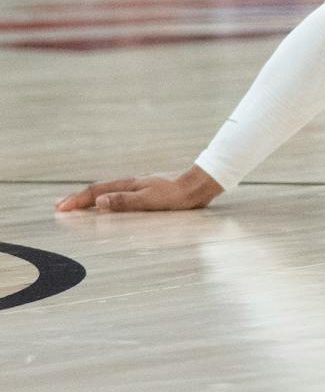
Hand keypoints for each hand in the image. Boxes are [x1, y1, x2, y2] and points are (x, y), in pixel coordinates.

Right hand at [56, 166, 222, 213]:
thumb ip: (124, 201)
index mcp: (129, 185)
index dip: (78, 200)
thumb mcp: (149, 200)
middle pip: (99, 190)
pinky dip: (106, 199)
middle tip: (60, 205)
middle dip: (79, 198)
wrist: (198, 187)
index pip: (97, 192)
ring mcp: (139, 186)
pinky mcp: (148, 191)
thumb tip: (98, 203)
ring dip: (91, 199)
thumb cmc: (176, 196)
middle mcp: (132, 184)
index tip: (60, 207)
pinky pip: (119, 195)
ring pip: (109, 191)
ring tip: (78, 204)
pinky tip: (109, 203)